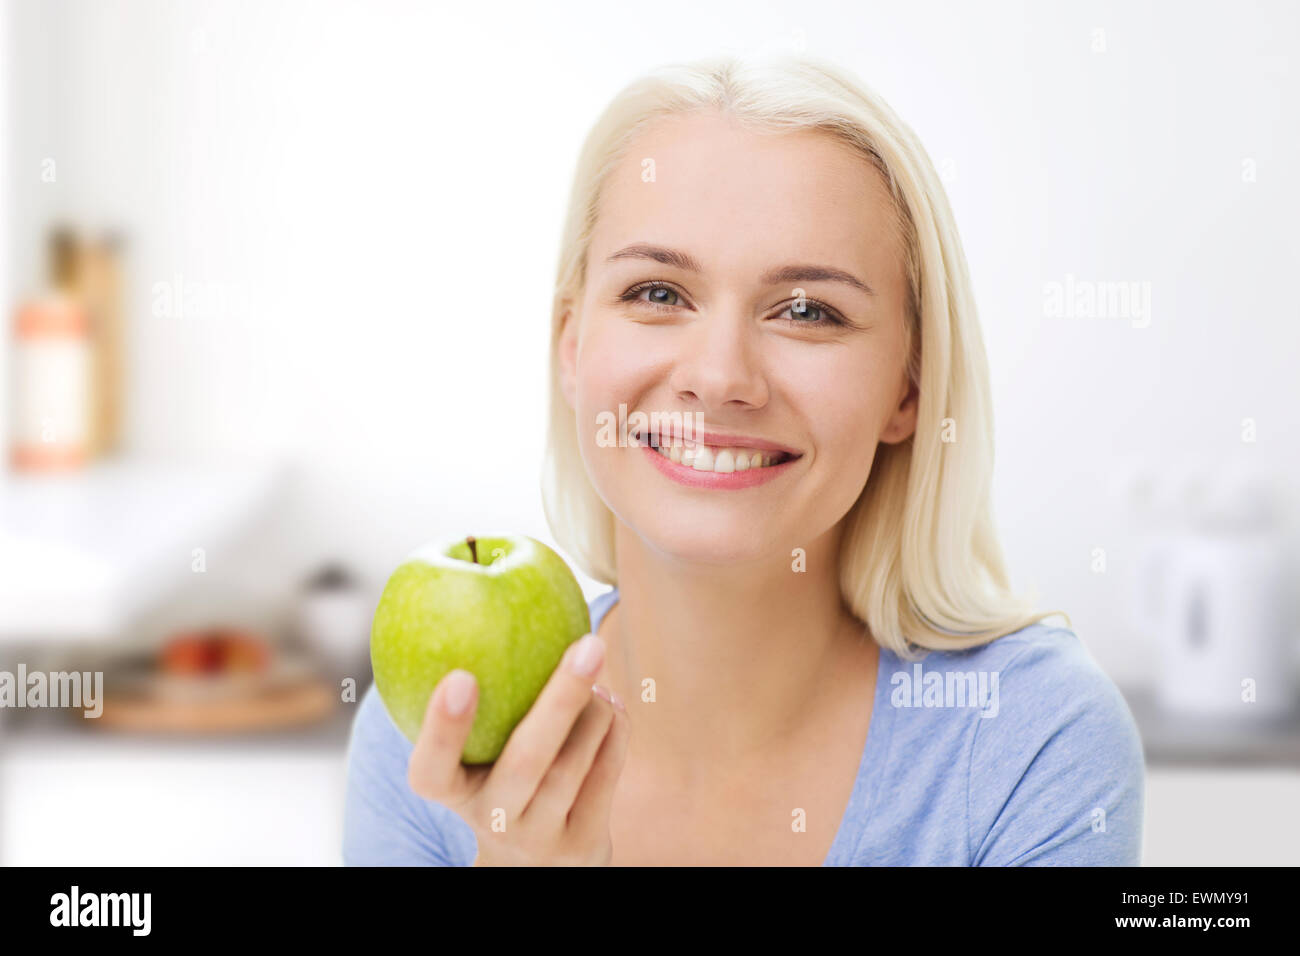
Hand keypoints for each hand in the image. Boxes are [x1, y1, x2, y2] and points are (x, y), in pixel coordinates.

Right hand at [406, 633, 629, 865]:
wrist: (536, 862)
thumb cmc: (501, 772)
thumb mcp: (478, 747)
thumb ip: (483, 691)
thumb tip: (497, 585)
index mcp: (452, 792)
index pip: (431, 771)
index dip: (442, 728)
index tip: (460, 676)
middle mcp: (491, 820)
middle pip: (526, 762)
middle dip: (560, 700)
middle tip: (587, 644)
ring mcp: (539, 837)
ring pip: (576, 763)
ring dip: (596, 708)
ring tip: (593, 670)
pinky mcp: (582, 843)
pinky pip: (607, 772)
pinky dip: (615, 729)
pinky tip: (613, 703)